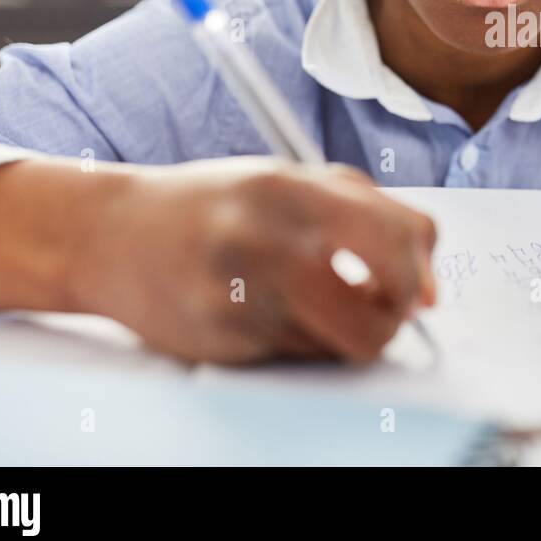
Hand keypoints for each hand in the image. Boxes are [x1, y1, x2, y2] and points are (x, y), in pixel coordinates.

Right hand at [74, 157, 436, 363]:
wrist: (111, 234)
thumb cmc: (215, 205)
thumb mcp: (291, 181)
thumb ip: (368, 213)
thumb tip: (429, 287)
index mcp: (293, 189)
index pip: (397, 237)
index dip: (420, 273)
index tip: (418, 289)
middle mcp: (267, 242)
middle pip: (378, 313)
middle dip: (391, 320)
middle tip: (377, 308)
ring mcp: (241, 297)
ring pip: (339, 346)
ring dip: (341, 334)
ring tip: (312, 304)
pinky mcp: (221, 342)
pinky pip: (294, 360)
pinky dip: (297, 344)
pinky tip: (264, 313)